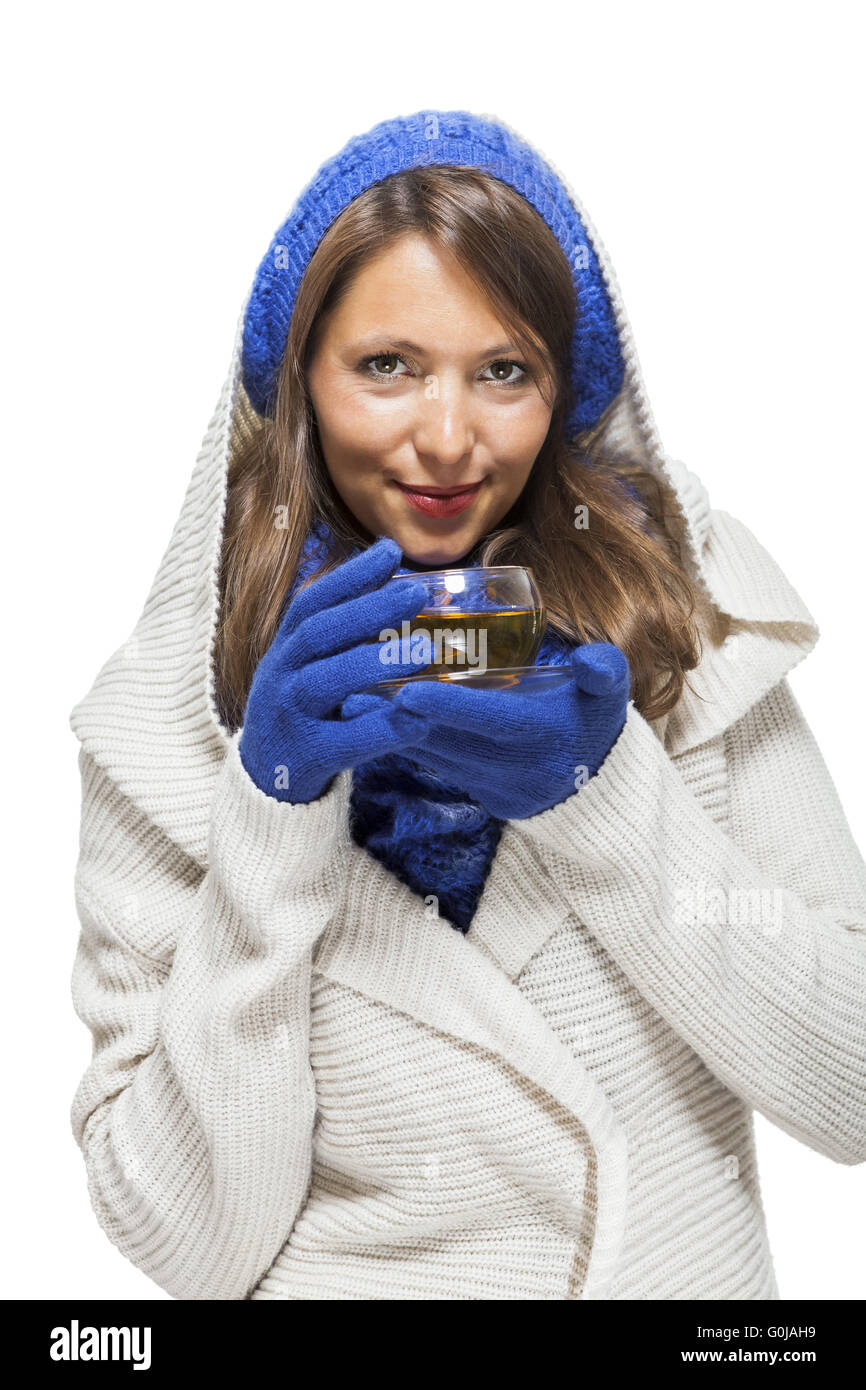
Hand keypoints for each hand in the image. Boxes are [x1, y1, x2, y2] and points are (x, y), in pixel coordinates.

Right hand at [238, 538, 432, 802]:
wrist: (264, 784)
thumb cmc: (302, 715)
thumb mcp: (309, 668)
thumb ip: (342, 636)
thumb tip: (398, 582)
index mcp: (285, 650)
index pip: (313, 602)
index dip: (350, 575)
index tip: (390, 551)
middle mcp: (280, 676)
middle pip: (318, 633)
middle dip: (367, 609)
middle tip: (417, 593)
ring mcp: (288, 717)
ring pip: (325, 682)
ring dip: (374, 662)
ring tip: (423, 651)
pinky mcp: (305, 757)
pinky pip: (347, 742)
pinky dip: (384, 729)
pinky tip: (420, 720)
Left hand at [344, 642, 629, 819]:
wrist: (593, 789)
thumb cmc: (592, 724)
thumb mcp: (609, 698)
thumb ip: (606, 673)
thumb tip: (592, 659)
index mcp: (542, 735)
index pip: (492, 722)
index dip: (451, 709)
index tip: (411, 693)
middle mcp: (509, 765)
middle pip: (447, 741)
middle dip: (400, 720)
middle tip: (353, 692)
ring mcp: (487, 781)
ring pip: (431, 755)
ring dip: (389, 731)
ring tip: (347, 702)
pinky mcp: (470, 787)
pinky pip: (430, 763)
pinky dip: (400, 741)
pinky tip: (368, 717)